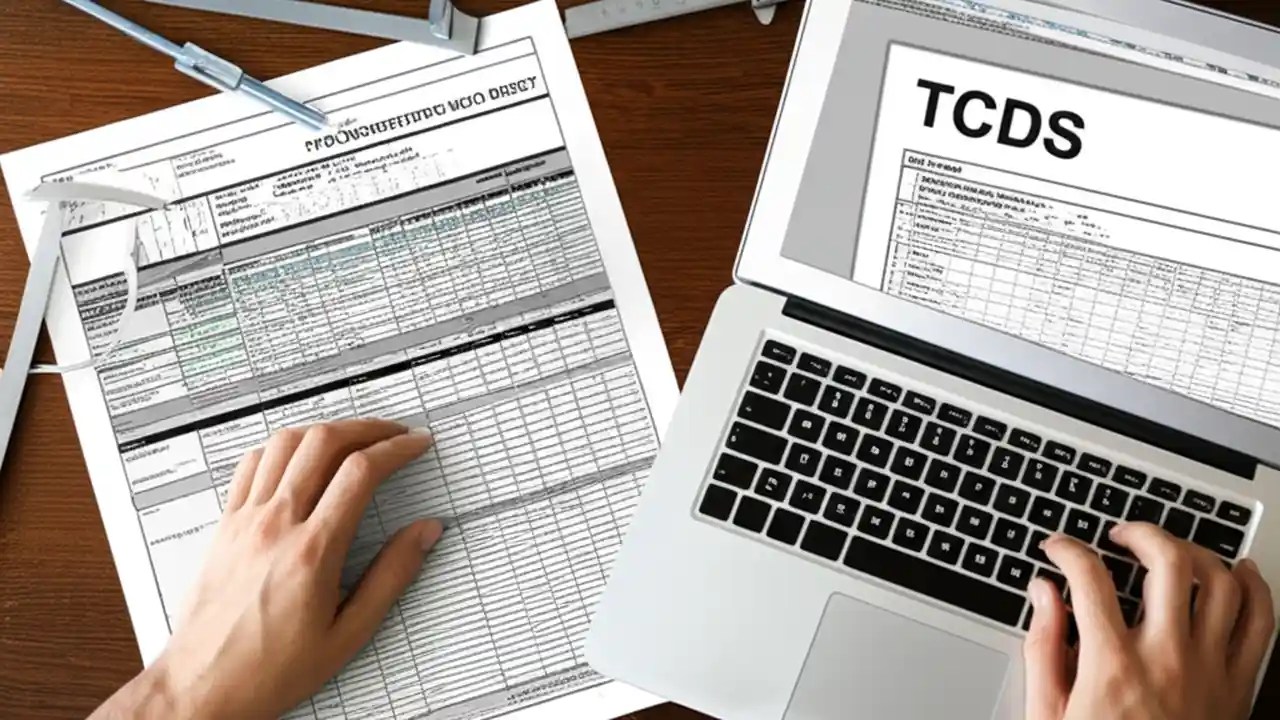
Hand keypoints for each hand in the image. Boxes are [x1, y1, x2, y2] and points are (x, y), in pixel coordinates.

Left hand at [92, 420, 442, 719]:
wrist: (203, 686)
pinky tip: (298, 456)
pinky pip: (251, 463)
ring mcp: (245, 520)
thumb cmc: (269, 669)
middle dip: (368, 427)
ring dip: (325, 429)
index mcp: (312, 552)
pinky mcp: (225, 525)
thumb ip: (391, 577)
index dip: (397, 448)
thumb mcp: (348, 634)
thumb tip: (424, 534)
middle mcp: (276, 526)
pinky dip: (281, 446)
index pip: (361, 472)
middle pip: (324, 441)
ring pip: (285, 442)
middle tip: (392, 434)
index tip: (416, 444)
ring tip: (351, 437)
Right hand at [1024, 522, 1275, 719]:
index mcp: (1112, 666)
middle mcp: (1166, 660)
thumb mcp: (1048, 713)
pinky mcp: (1237, 687)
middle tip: (1118, 536)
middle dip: (1139, 532)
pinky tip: (1236, 572)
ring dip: (1193, 552)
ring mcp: (1209, 671)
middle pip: (1167, 563)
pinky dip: (1253, 587)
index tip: (1058, 548)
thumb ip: (1043, 646)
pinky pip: (1260, 622)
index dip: (1067, 549)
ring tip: (1169, 550)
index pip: (1090, 578)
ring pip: (1219, 583)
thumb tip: (1044, 595)